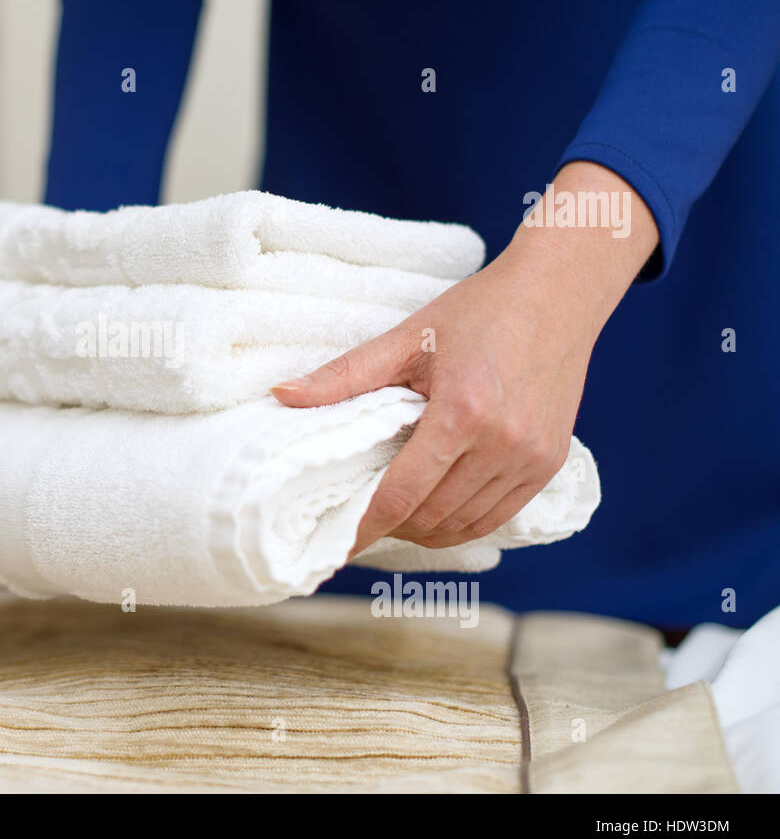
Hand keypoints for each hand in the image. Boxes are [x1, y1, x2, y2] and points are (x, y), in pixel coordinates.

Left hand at [271, 161, 658, 554]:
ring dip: (424, 531)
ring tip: (393, 517)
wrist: (557, 295)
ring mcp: (532, 459)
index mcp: (463, 413)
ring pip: (465, 525)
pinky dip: (461, 524)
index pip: (402, 494)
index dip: (365, 526)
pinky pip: (498, 517)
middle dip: (390, 528)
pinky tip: (435, 511)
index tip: (337, 543)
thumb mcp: (406, 337)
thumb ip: (343, 375)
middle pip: (431, 517)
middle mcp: (503, 444)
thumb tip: (281, 395)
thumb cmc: (479, 311)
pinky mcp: (550, 464)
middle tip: (359, 519)